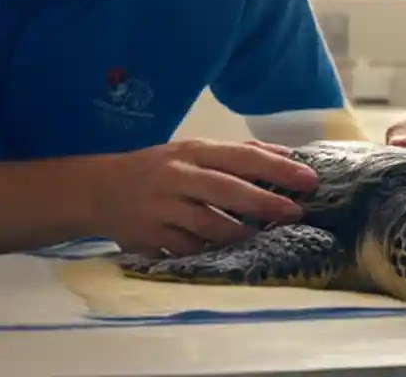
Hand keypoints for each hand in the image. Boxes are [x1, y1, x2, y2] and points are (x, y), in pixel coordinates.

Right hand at [88, 138, 318, 256]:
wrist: (97, 189)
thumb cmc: (158, 169)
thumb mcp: (193, 151)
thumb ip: (238, 154)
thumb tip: (289, 156)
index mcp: (192, 151)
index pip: (241, 157)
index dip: (277, 169)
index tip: (308, 180)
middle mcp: (177, 176)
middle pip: (226, 190)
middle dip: (264, 203)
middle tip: (294, 213)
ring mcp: (162, 208)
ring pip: (208, 225)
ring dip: (239, 233)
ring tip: (261, 237)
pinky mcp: (150, 236)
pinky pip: (187, 249)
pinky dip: (209, 252)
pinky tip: (226, 254)